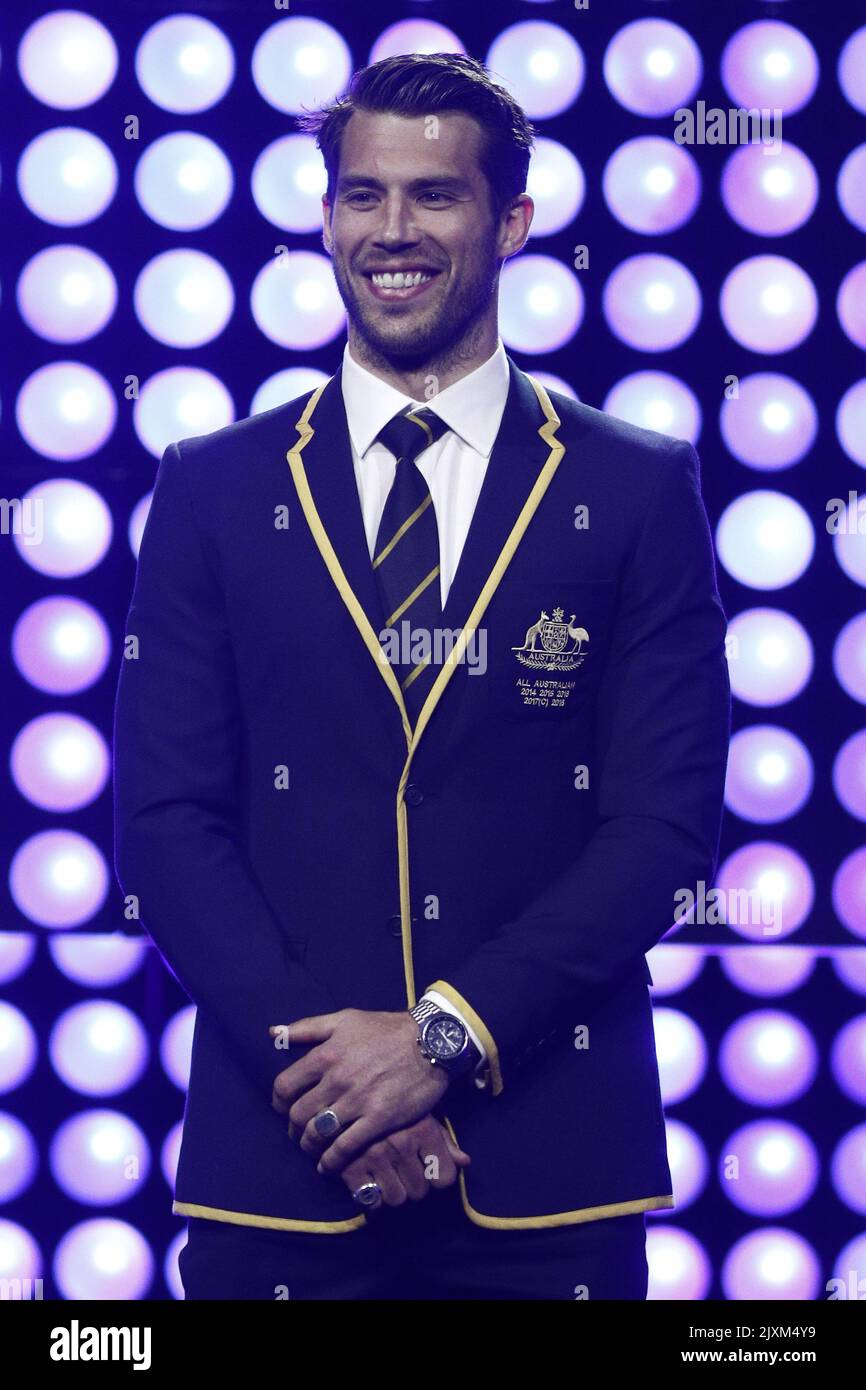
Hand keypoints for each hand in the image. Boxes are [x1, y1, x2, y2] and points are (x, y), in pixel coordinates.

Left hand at [269, 1008, 449, 1174]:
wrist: (431, 1041)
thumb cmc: (386, 1029)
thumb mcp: (345, 1019)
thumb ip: (307, 1027)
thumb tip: (273, 1032)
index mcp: (325, 1054)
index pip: (284, 1086)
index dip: (278, 1102)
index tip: (282, 1108)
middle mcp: (337, 1079)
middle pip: (298, 1114)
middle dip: (292, 1128)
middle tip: (297, 1132)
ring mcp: (357, 1101)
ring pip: (318, 1133)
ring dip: (309, 1146)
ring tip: (311, 1148)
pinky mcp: (378, 1119)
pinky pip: (345, 1148)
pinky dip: (331, 1161)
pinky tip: (327, 1165)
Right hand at [338, 1114, 470, 1208]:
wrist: (351, 1085)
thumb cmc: (396, 1102)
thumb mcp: (424, 1114)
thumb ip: (445, 1141)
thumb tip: (464, 1162)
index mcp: (422, 1129)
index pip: (444, 1179)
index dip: (438, 1178)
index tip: (429, 1170)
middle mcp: (401, 1143)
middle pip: (420, 1192)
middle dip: (414, 1185)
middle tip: (404, 1171)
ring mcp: (374, 1155)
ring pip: (397, 1199)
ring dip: (393, 1191)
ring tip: (387, 1174)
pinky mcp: (350, 1165)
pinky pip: (370, 1200)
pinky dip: (370, 1195)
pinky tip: (370, 1180)